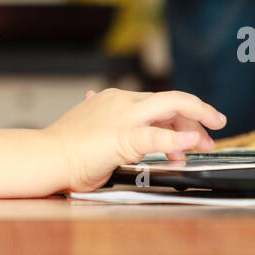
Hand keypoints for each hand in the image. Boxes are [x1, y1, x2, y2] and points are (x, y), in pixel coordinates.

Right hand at [44, 87, 225, 193]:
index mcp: (113, 99)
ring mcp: (124, 115)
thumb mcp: (84, 124)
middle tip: (209, 138)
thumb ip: (94, 112)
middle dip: (198, 116)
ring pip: (173, 104)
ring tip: (206, 142)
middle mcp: (122, 101)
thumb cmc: (62, 149)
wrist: (45, 158)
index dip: (178, 116)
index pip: (157, 101)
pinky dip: (178, 138)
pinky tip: (190, 143)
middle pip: (172, 100)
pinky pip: (158, 134)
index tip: (189, 134)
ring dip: (197, 121)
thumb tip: (89, 97)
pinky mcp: (124, 136)